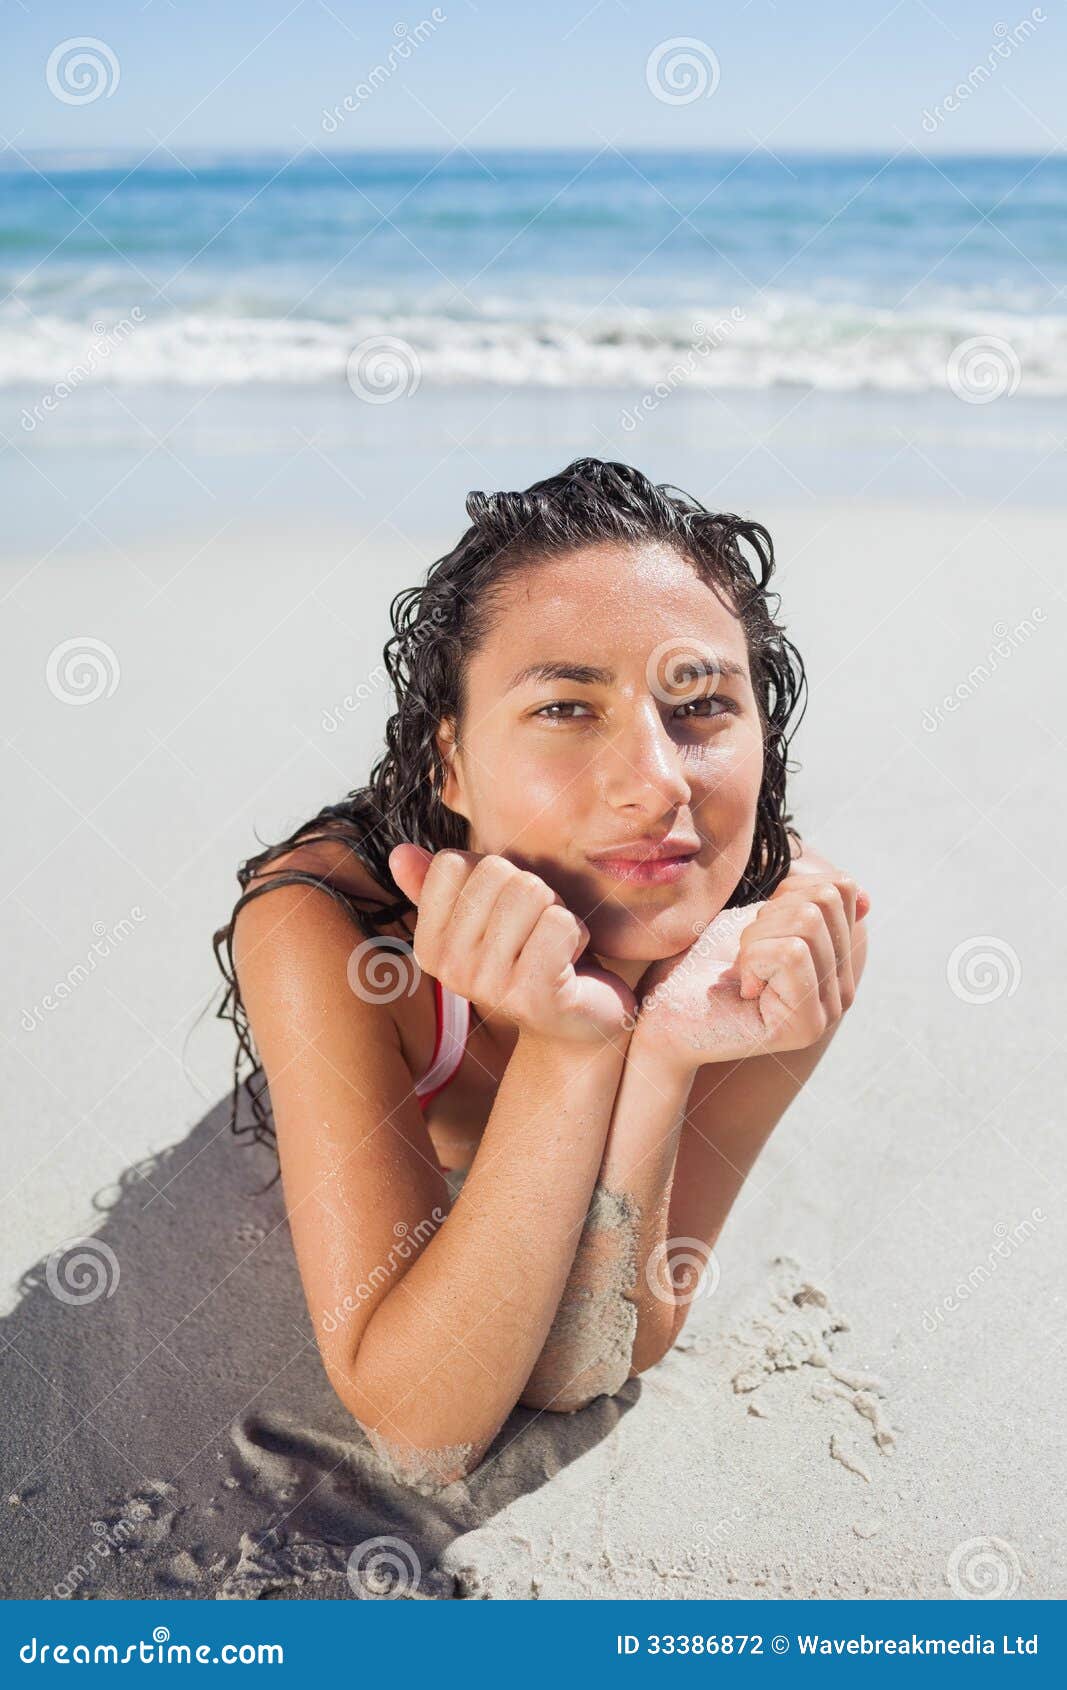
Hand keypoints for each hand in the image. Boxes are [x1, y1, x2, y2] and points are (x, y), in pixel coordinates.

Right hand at [389, 843, 634, 1046]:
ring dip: (558, 911)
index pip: (453, 863)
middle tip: (536, 932)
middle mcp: (451, 969)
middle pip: (497, 871)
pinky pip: (560, 922)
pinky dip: (578, 933)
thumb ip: (442, 884)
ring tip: (553, 946)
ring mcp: (490, 987)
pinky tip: (570, 964)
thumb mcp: (485, 915)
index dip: (494, 874)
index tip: (505, 914)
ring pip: (532, 891)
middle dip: (532, 891)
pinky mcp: (535, 997)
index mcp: (430, 946)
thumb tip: (398, 851)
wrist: (577, 1022)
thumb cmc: (531, 955)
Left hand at [632, 865, 869, 1072]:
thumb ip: (808, 905)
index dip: (786, 893)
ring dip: (755, 938)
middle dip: (768, 915)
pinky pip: (791, 953)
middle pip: (825, 902)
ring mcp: (828, 1011)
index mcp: (837, 962)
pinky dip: (752, 958)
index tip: (757, 931)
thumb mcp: (760, 922)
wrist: (662, 1012)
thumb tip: (865, 898)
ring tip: (741, 973)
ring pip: (808, 923)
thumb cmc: (701, 966)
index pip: (841, 889)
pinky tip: (742, 990)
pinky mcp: (806, 1026)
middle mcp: (842, 989)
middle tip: (743, 956)